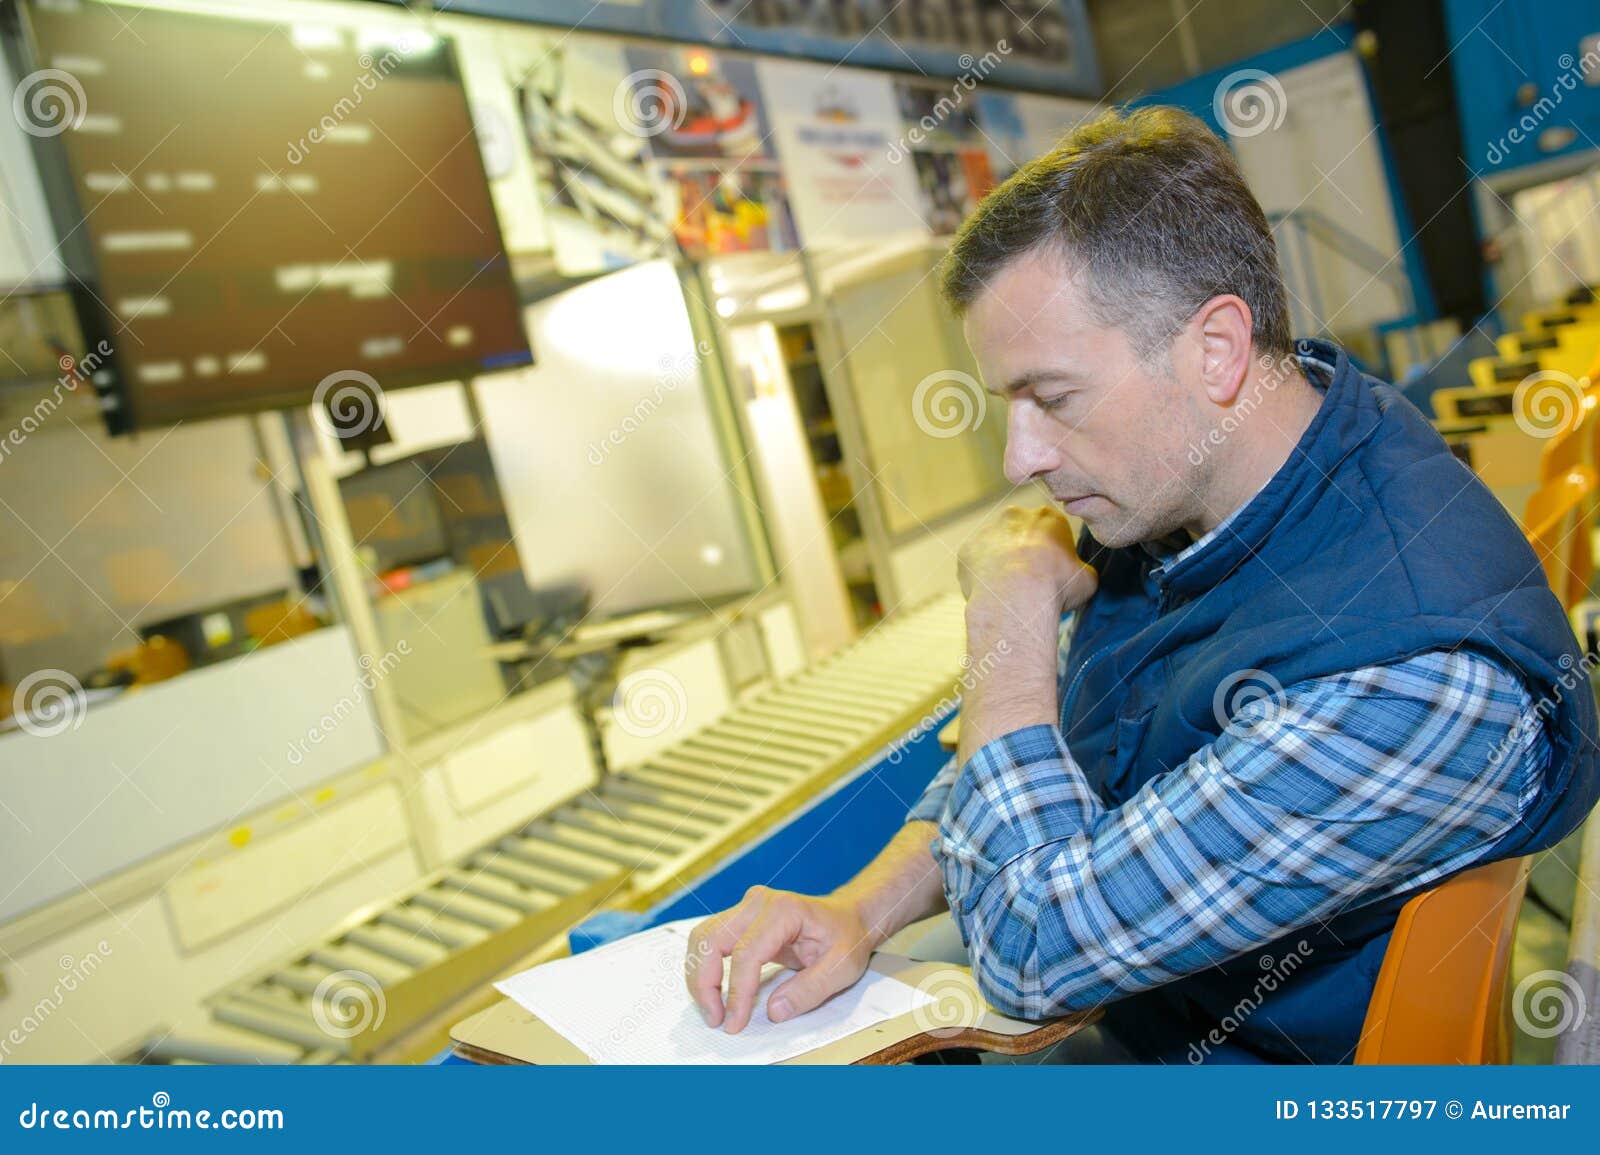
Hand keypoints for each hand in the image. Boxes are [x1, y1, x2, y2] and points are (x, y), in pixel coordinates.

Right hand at [684, 886, 876, 1033]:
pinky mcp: (741, 919)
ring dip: (699, 976)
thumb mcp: (842, 968)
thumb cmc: (847, 937)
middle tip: (715, 1018)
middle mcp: (758, 903)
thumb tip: (773, 1011)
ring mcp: (746, 908)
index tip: (735, 1022)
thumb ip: (809, 990)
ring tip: (712, 1010)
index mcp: (783, 910)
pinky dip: (705, 968)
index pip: (746, 952)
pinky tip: (714, 993)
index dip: (737, 991)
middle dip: (704, 983)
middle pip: (711, 939)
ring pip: (703, 938)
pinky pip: (711, 941)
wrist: (850, 917)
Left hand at [957, 505, 1096, 615]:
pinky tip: (990, 592)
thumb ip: (1083, 571)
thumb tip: (1081, 576)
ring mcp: (988, 530)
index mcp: (1048, 518)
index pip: (1051, 529)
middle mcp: (1016, 516)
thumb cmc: (1054, 586)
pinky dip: (981, 574)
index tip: (1052, 571)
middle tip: (1028, 580)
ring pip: (995, 546)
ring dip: (1000, 562)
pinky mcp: (967, 549)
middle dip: (1023, 551)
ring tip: (1007, 590)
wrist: (1015, 598)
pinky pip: (975, 562)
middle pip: (1020, 532)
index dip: (1052, 551)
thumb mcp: (1087, 580)